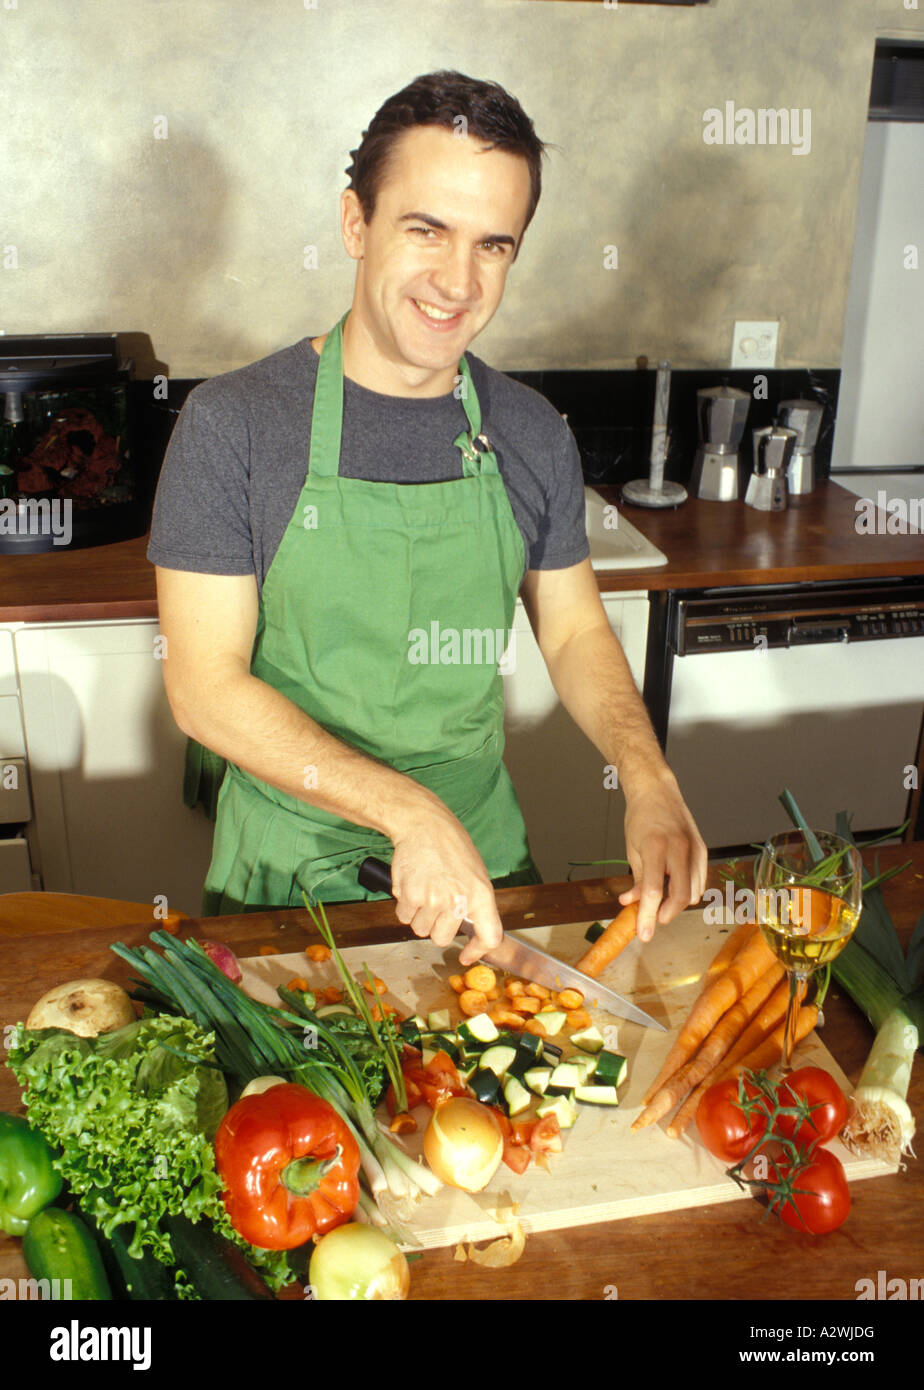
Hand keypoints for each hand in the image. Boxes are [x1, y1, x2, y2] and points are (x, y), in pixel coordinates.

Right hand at [389, 811, 502, 966]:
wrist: (424, 825)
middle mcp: (458, 900)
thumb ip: (475, 903)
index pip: (489, 936)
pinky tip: (412, 885)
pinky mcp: (410, 895)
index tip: (466, 956)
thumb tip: (473, 930)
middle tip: (436, 907)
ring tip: (425, 889)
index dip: (477, 951)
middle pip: (441, 939)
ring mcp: (432, 899)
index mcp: (481, 894)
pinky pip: (404, 916)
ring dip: (419, 916)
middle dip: (436, 928)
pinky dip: (404, 906)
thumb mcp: (475, 873)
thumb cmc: (450, 847)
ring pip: (420, 929)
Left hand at [618, 772, 707, 941]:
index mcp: (656, 847)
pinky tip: (673, 886)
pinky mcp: (703, 851)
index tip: (643, 935)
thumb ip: (636, 880)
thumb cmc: (641, 819)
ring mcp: (695, 849)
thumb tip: (631, 905)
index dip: (647, 916)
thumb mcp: (632, 850)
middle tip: (652, 919)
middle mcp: (679, 848)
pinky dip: (687, 891)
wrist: (658, 792)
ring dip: (676, 904)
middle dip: (666, 915)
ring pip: (692, 892)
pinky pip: (699, 882)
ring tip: (659, 898)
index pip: (653, 891)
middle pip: (679, 896)